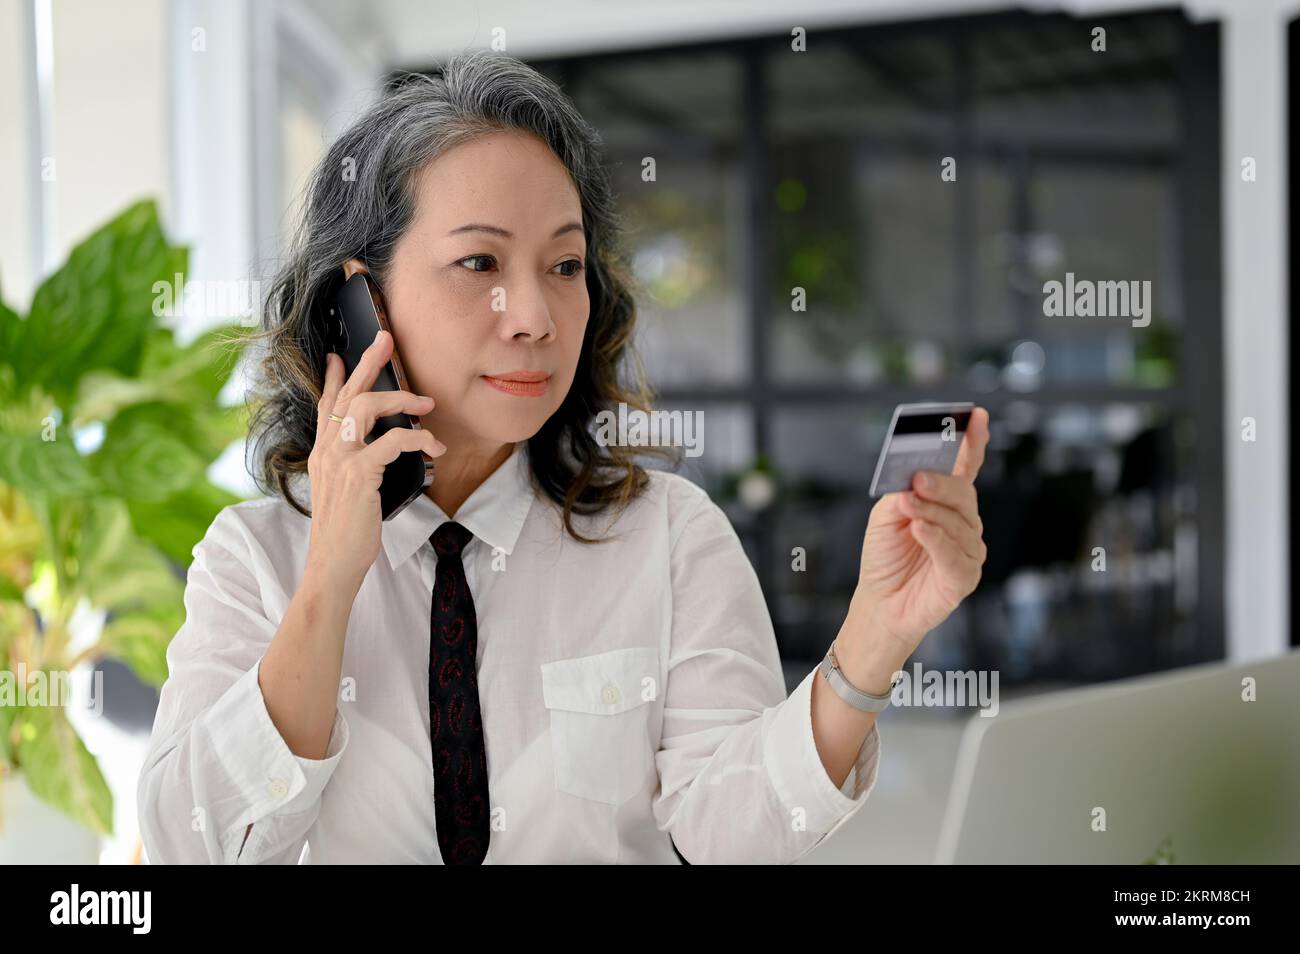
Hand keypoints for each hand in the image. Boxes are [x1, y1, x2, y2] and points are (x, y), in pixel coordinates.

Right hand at [305, 330, 445, 592]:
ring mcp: (340, 460)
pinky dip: (417, 438)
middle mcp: (327, 450)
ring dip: (401, 399)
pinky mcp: (358, 474)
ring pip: (367, 407)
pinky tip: (433, 445)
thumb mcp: (344, 492)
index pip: (325, 405)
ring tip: (427, 403)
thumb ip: (354, 466)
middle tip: (387, 340)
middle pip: (347, 394)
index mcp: (323, 453)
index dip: (331, 377)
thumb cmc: (345, 532)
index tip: (337, 354)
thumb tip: (376, 452)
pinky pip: (392, 442)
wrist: (332, 564)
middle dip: (368, 363)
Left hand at [852, 407, 989, 656]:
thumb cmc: (885, 557)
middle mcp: (963, 522)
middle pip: (963, 494)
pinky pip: (955, 554)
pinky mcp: (965, 577)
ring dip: (932, 512)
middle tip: (918, 479)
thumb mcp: (885, 516)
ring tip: (909, 508)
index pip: (965, 467)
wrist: (880, 602)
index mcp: (946, 502)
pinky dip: (937, 539)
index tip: (975, 416)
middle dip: (941, 484)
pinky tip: (921, 530)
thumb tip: (916, 478)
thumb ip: (901, 492)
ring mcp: (969, 549)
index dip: (973, 442)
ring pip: (959, 522)